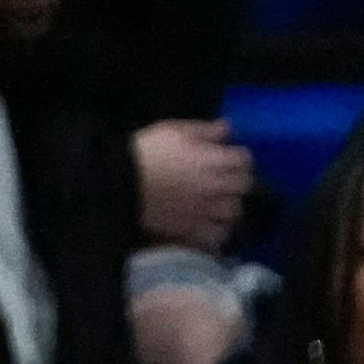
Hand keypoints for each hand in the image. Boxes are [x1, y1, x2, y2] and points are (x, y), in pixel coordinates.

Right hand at [134, 118, 254, 250]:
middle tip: (225, 179)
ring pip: (235, 211)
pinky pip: (219, 235)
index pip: (244, 159)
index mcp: (212, 160)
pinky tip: (211, 224)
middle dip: (237, 180)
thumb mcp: (172, 131)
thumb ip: (203, 131)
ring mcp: (207, 210)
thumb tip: (227, 128)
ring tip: (218, 202)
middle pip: (245, 186)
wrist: (119, 181)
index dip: (239, 157)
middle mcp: (216, 186)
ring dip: (229, 205)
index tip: (230, 158)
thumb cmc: (145, 151)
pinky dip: (218, 230)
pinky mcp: (194, 230)